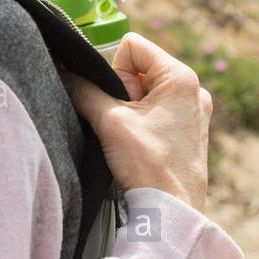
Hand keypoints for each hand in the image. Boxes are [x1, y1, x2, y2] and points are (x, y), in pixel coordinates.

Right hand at [62, 32, 211, 211]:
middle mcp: (194, 89)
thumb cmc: (148, 165)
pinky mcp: (190, 132)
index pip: (132, 46)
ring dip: (131, 111)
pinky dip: (143, 124)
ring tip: (133, 139)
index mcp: (181, 77)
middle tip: (125, 125)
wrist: (171, 211)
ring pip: (146, 94)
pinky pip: (157, 113)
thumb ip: (84, 91)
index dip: (114, 70)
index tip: (118, 102)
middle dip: (122, 93)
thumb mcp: (109, 121)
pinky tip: (141, 148)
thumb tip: (64, 74)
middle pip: (139, 70)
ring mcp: (195, 112)